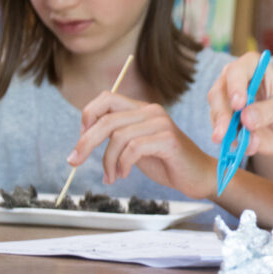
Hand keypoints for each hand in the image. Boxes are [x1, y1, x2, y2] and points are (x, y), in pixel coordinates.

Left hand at [69, 91, 215, 198]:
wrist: (198, 176)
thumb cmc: (166, 162)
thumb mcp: (136, 146)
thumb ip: (117, 136)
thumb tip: (84, 136)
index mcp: (142, 109)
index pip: (107, 97)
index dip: (89, 115)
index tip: (81, 137)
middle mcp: (151, 111)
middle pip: (107, 119)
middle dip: (86, 142)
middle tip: (74, 161)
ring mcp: (161, 124)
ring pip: (118, 136)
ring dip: (107, 161)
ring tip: (111, 176)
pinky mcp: (168, 139)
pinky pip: (133, 149)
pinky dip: (122, 164)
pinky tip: (123, 175)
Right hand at [208, 51, 272, 158]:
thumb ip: (271, 110)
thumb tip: (246, 118)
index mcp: (253, 67)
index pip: (237, 69)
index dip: (234, 85)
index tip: (239, 104)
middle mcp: (235, 82)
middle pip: (218, 92)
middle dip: (221, 114)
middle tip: (225, 132)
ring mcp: (228, 103)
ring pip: (215, 114)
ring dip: (224, 131)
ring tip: (243, 144)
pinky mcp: (226, 123)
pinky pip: (222, 132)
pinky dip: (234, 142)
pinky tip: (251, 147)